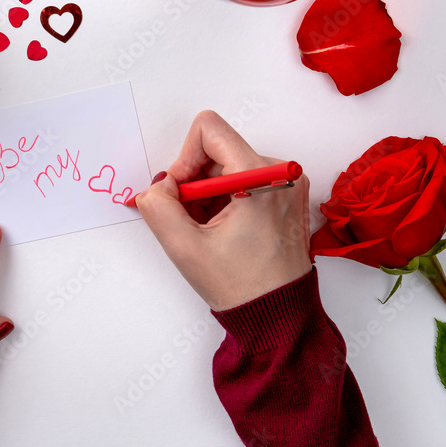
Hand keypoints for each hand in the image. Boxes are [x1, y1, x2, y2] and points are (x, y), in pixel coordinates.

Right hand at [136, 111, 311, 310]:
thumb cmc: (242, 286)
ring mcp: (287, 183)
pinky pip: (244, 180)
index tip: (181, 193)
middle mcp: (281, 172)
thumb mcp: (184, 248)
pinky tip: (223, 231)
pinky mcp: (286, 195)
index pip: (209, 130)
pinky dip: (224, 201)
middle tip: (191, 221)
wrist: (278, 316)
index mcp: (261, 176)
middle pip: (218, 150)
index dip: (184, 158)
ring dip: (208, 195)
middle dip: (194, 183)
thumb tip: (158, 186)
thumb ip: (158, 206)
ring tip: (210, 232)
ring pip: (228, 166)